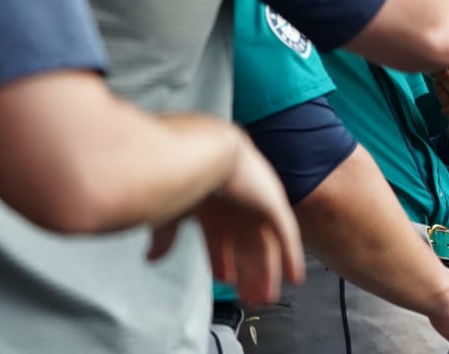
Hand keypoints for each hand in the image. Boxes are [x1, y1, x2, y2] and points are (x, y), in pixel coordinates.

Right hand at [149, 134, 303, 304]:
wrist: (200, 150)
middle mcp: (237, 203)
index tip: (224, 280)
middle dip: (248, 272)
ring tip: (265, 297)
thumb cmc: (178, 171)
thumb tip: (153, 257)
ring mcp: (258, 202)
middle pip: (246, 244)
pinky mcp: (275, 204)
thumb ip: (165, 234)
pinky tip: (295, 277)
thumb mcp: (169, 210)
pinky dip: (291, 258)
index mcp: (212, 202)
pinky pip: (287, 237)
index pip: (219, 236)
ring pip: (266, 245)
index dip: (221, 259)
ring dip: (267, 273)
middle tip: (249, 297)